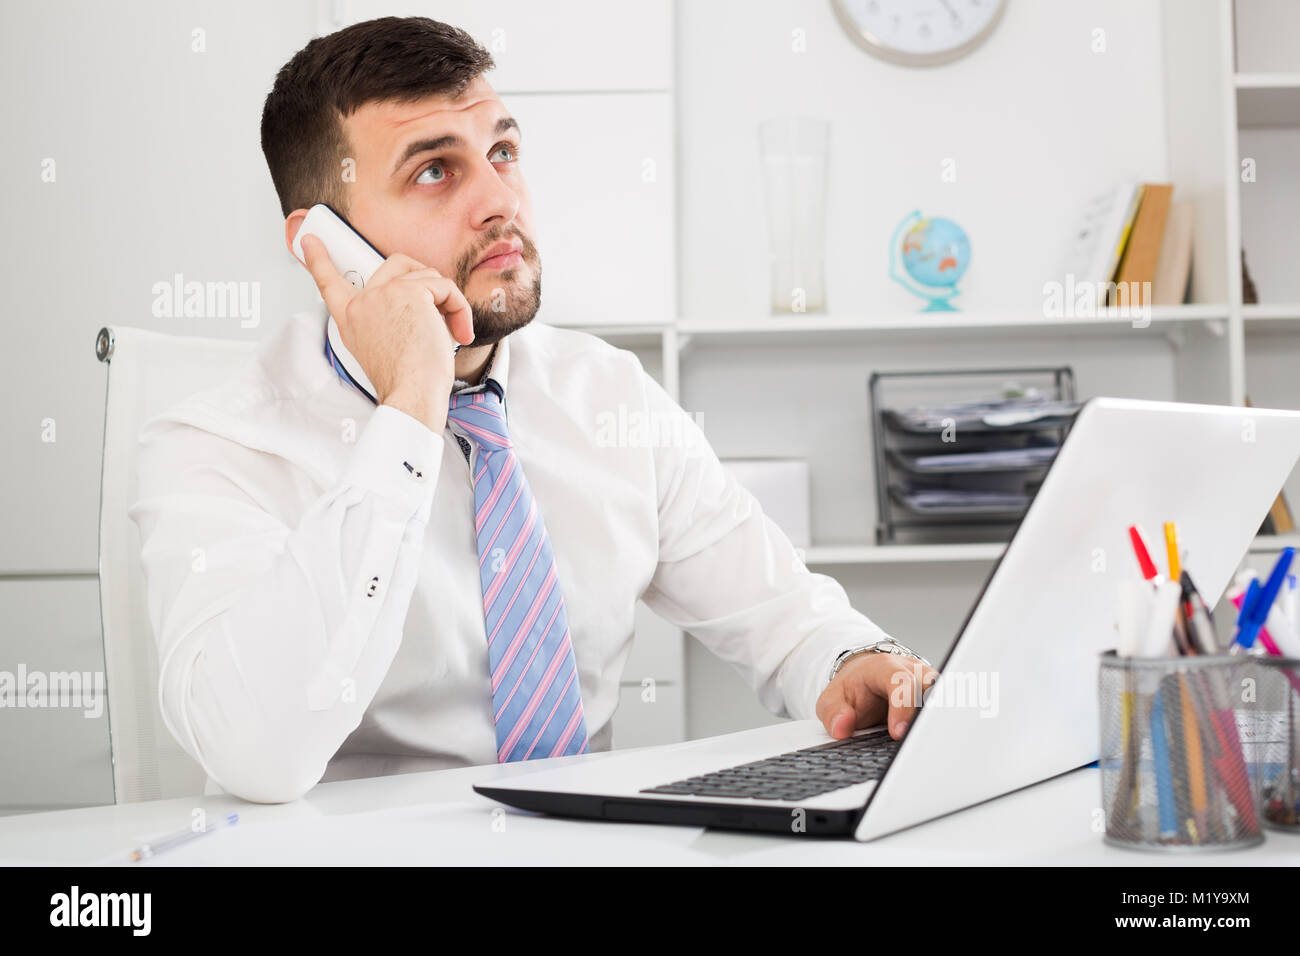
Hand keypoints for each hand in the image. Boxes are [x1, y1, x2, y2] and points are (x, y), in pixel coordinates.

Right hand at [299, 233, 474, 431]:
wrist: (412, 395)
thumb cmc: (406, 381)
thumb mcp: (384, 348)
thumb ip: (388, 320)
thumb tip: (422, 302)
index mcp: (351, 319)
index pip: (329, 283)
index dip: (318, 260)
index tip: (307, 240)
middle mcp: (362, 303)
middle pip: (396, 264)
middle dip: (426, 280)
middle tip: (444, 306)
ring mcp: (384, 294)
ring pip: (429, 277)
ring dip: (449, 303)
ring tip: (453, 332)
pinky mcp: (410, 292)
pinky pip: (446, 288)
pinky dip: (459, 308)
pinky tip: (460, 332)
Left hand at [815, 652, 938, 741]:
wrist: (864, 679)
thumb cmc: (852, 691)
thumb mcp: (832, 700)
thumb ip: (834, 714)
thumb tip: (842, 728)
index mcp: (884, 667)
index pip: (901, 681)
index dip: (902, 707)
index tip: (897, 734)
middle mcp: (910, 669)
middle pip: (930, 686)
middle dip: (927, 714)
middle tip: (921, 740)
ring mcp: (926, 680)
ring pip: (943, 695)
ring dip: (937, 718)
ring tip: (932, 741)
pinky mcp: (935, 694)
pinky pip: (944, 706)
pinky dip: (941, 721)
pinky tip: (937, 739)